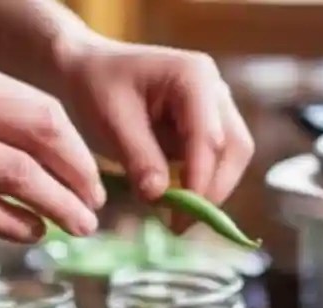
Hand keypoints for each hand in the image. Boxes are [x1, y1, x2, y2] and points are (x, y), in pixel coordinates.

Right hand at [0, 47, 104, 241]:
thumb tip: (47, 160)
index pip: (41, 108)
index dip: (77, 148)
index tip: (93, 179)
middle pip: (41, 133)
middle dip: (80, 175)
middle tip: (96, 206)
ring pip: (17, 173)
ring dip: (58, 204)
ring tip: (78, 227)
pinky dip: (15, 223)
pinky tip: (32, 233)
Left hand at [57, 40, 254, 207]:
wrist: (87, 68)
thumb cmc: (95, 85)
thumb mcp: (110, 120)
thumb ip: (138, 157)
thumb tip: (159, 196)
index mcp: (193, 76)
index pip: (209, 136)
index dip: (199, 180)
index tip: (180, 216)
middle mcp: (214, 90)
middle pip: (235, 148)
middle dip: (213, 190)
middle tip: (181, 223)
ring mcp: (215, 109)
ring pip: (232, 157)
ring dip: (210, 190)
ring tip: (176, 217)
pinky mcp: (208, 127)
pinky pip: (216, 162)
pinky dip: (200, 184)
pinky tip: (174, 201)